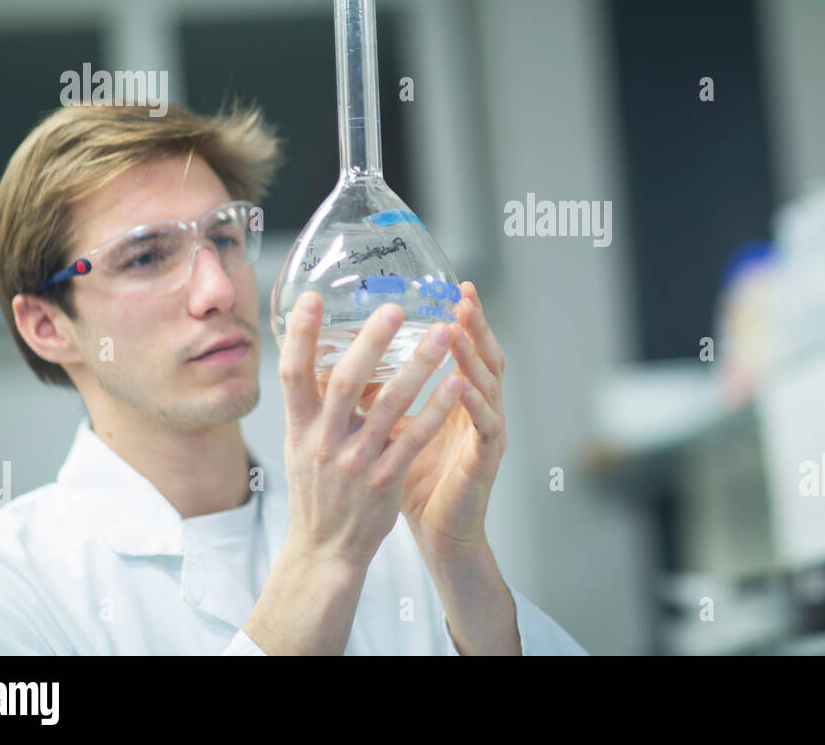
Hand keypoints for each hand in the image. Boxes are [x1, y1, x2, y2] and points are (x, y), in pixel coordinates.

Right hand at [279, 291, 463, 571]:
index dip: (299, 335)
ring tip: (443, 334)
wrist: (325, 550)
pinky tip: (456, 384)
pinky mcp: (384, 480)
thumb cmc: (318, 491)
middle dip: (370, 342)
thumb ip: (316, 404)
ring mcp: (354, 461)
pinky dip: (436, 410)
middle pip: (344, 381)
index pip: (292, 374)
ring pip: (389, 406)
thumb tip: (331, 355)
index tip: (312, 298)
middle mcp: (323, 441)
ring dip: (418, 367)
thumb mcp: (303, 444)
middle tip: (395, 308)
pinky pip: (415, 439)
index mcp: (300, 427)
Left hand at [359, 281, 507, 565]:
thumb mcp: (391, 432)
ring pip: (488, 384)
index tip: (451, 288)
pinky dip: (476, 403)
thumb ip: (376, 400)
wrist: (439, 535)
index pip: (465, 351)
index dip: (462, 321)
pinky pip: (485, 426)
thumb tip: (336, 367)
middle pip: (484, 357)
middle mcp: (478, 411)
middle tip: (462, 296)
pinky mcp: (486, 460)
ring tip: (459, 328)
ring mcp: (486, 433)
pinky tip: (462, 384)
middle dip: (475, 325)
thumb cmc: (414, 483)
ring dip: (473, 354)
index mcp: (458, 402)